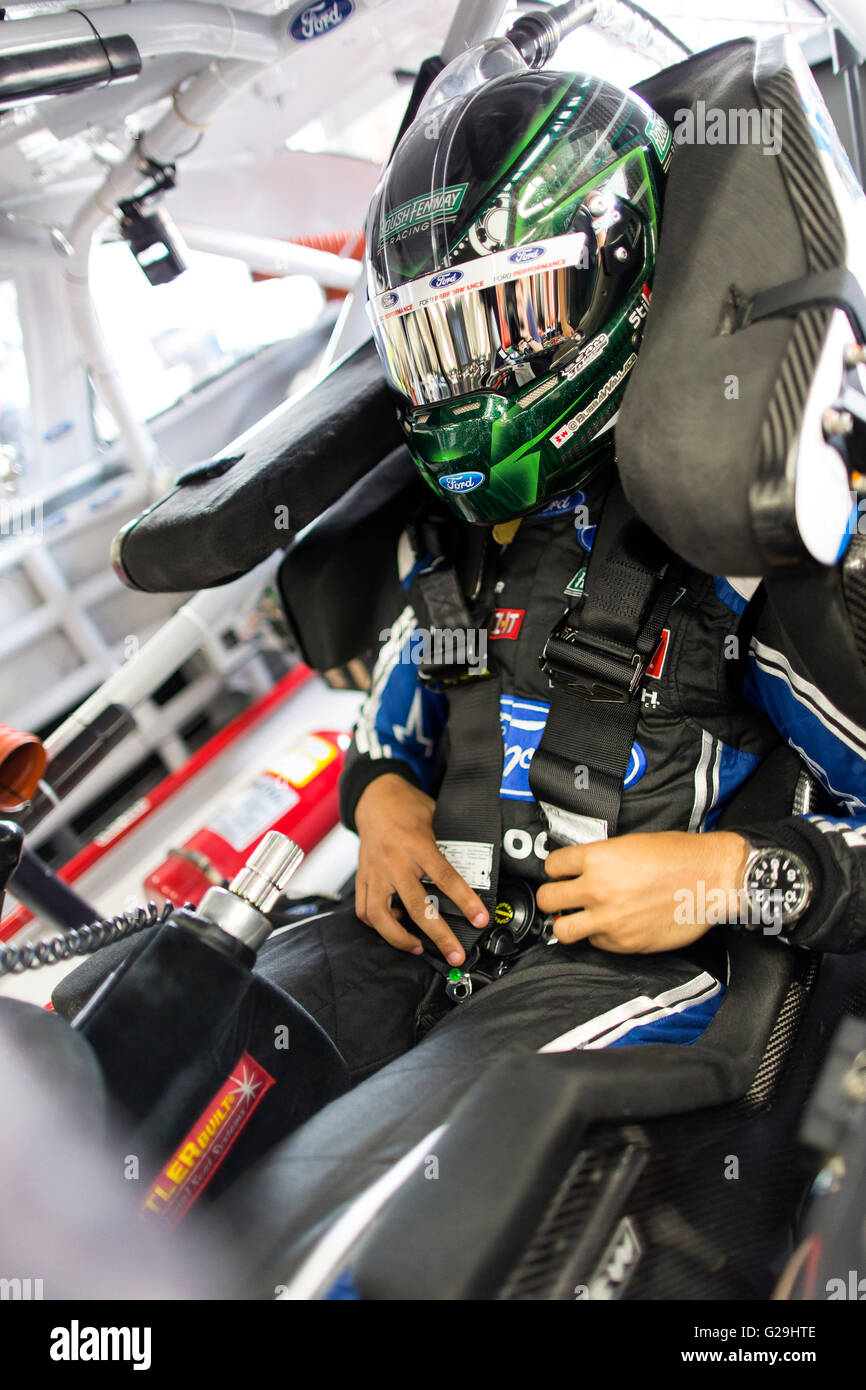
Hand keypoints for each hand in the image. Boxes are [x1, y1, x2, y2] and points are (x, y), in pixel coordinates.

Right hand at [354, 774, 488, 964]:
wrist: (375, 797)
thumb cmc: (410, 808)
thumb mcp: (436, 817)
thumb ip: (450, 842)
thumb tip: (476, 868)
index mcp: (417, 844)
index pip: (445, 878)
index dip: (465, 902)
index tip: (480, 920)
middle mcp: (394, 861)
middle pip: (417, 906)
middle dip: (439, 935)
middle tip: (456, 955)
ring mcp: (374, 872)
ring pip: (381, 916)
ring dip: (400, 938)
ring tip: (418, 948)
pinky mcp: (361, 878)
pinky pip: (364, 910)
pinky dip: (379, 926)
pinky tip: (394, 929)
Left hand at [535, 830, 750, 953]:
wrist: (712, 879)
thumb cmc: (680, 857)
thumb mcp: (631, 843)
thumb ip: (601, 857)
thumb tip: (582, 869)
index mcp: (597, 858)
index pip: (552, 866)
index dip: (558, 869)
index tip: (563, 873)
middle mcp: (597, 889)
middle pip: (548, 899)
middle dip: (553, 897)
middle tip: (564, 897)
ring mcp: (609, 919)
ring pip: (562, 929)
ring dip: (568, 922)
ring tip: (581, 917)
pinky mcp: (624, 943)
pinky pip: (596, 943)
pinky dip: (600, 935)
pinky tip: (615, 924)